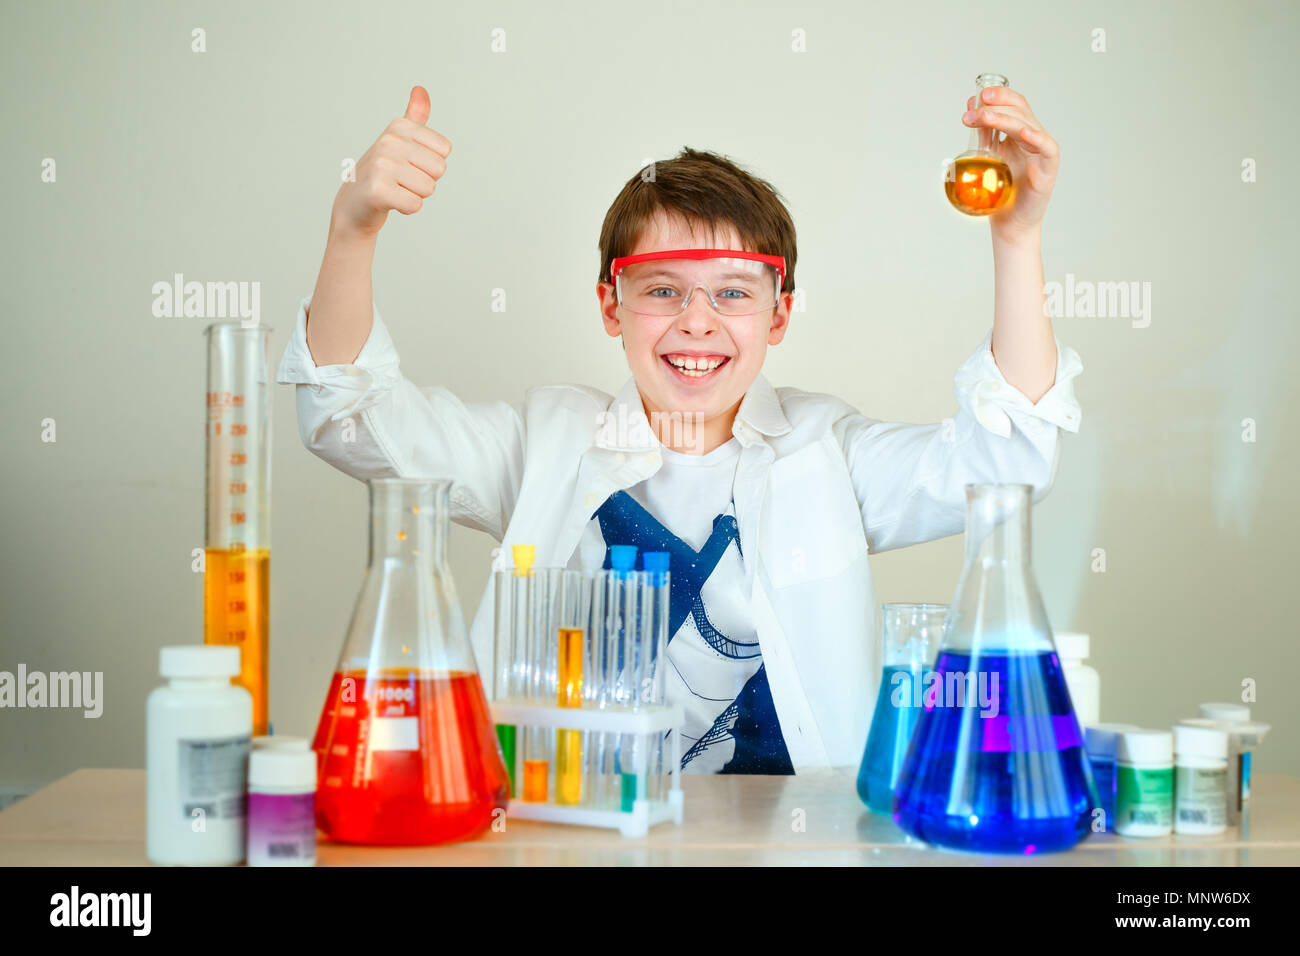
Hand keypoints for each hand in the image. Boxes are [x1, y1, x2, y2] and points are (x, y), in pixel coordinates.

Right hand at [332, 85, 451, 238]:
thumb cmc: (382, 171)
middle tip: (401, 180)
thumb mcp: (399, 139)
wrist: (353, 203)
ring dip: (415, 195)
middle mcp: (389, 141)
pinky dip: (406, 208)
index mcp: (399, 127)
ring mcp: (382, 165)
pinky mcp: (378, 190)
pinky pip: (415, 205)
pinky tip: (389, 202)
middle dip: (425, 180)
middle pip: (439, 169)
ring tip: (394, 190)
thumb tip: (420, 89)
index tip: (409, 164)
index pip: (444, 150)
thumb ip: (414, 116)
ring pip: (428, 188)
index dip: (431, 163)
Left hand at [962, 86, 1058, 242]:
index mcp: (1020, 134)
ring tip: (983, 117)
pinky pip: (1046, 148)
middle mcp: (1033, 139)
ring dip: (1004, 119)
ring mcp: (1042, 152)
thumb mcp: (986, 157)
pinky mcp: (1048, 169)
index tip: (978, 95)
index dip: (1000, 95)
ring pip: (1028, 126)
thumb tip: (971, 106)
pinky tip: (1023, 132)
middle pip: (1020, 111)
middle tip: (975, 108)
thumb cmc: (999, 194)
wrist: (1009, 224)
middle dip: (997, 105)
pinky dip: (1035, 138)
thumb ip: (983, 133)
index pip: (1014, 105)